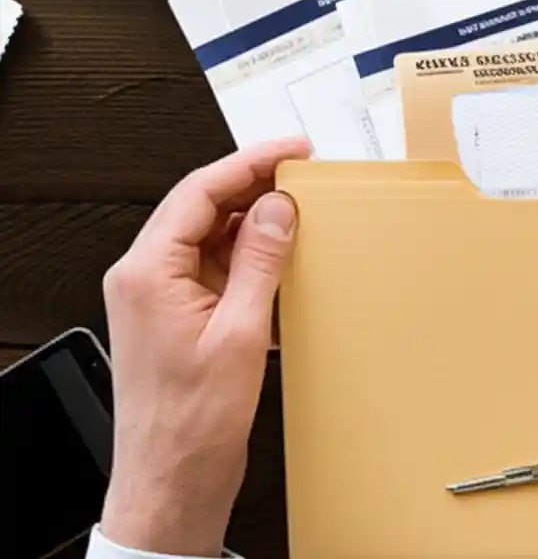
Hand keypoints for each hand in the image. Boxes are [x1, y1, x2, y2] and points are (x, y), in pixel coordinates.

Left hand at [100, 139, 310, 556]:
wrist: (173, 477)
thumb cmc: (193, 421)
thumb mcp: (239, 333)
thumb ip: (258, 261)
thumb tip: (277, 209)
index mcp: (147, 272)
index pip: (199, 193)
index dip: (249, 163)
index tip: (290, 150)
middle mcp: (144, 277)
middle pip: (201, 208)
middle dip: (253, 186)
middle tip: (303, 173)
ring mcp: (158, 296)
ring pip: (208, 236)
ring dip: (252, 222)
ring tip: (300, 212)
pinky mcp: (176, 316)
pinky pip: (213, 267)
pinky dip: (247, 256)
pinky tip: (281, 258)